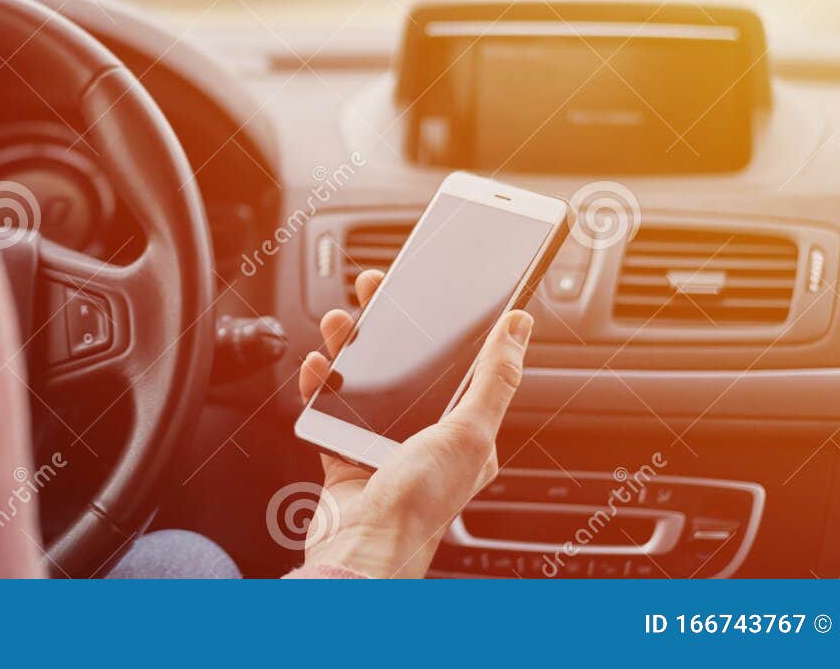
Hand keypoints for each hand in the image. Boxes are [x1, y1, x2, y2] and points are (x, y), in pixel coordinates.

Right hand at [296, 269, 533, 577]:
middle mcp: (427, 438)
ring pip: (366, 381)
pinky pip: (332, 408)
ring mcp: (385, 445)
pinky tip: (319, 367)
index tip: (431, 290)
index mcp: (466, 433)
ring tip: (339, 323)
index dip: (446, 325)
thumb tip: (520, 328)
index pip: (462, 366)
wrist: (361, 548)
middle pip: (407, 366)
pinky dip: (322, 384)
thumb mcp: (470, 432)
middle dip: (389, 326)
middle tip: (375, 291)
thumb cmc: (419, 504)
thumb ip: (495, 378)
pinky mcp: (347, 454)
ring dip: (351, 348)